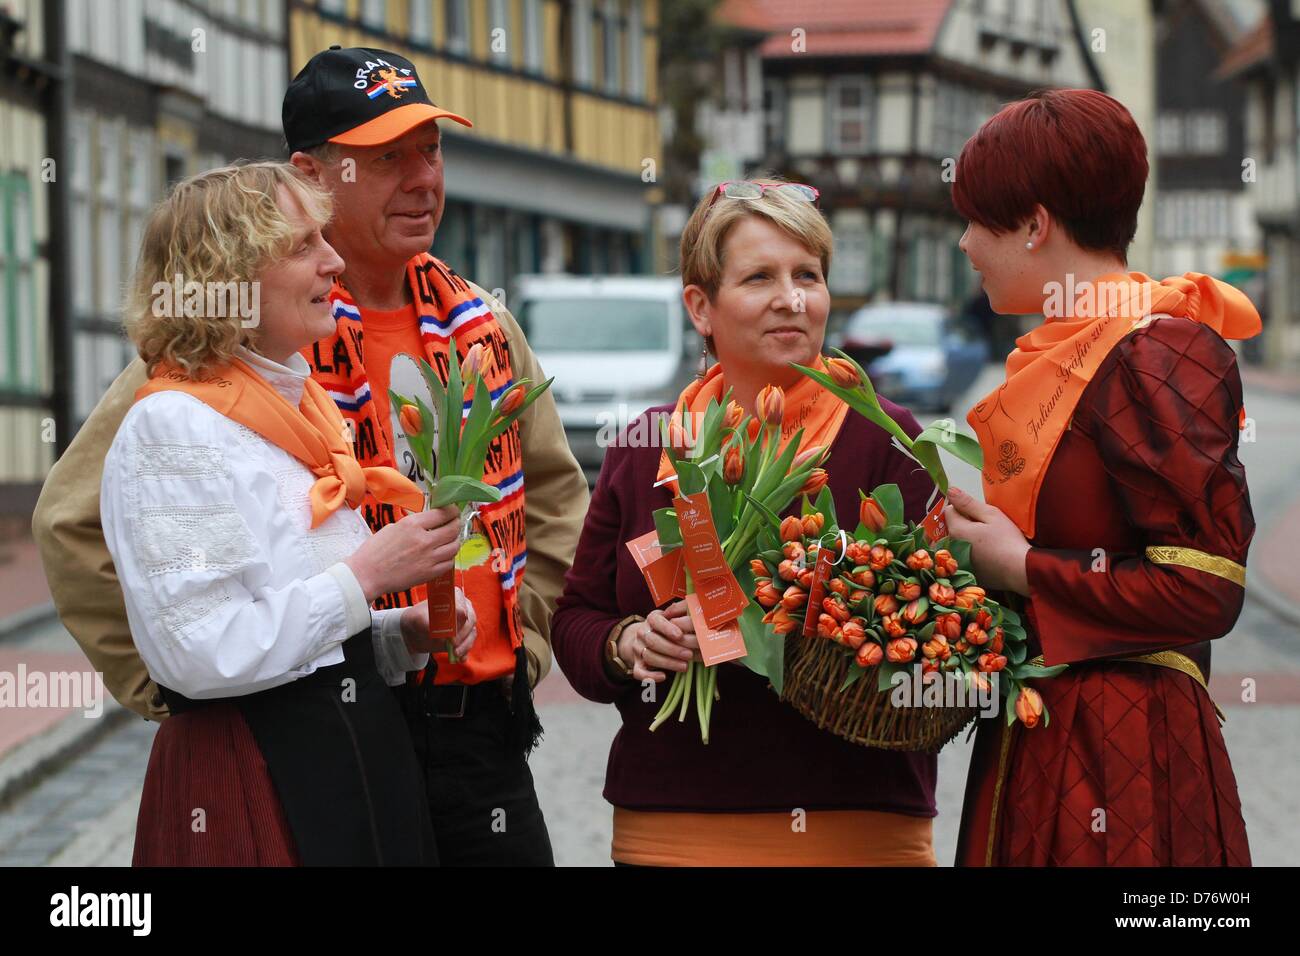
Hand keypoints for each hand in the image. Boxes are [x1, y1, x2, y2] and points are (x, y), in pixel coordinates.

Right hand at [345, 506, 460, 601]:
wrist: (366, 575)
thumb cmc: (374, 552)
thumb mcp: (393, 527)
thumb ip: (414, 524)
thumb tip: (429, 522)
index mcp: (412, 525)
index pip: (443, 513)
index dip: (452, 511)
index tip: (453, 510)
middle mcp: (424, 540)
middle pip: (453, 529)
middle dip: (455, 524)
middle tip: (454, 523)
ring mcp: (428, 558)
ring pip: (454, 546)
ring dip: (454, 541)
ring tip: (449, 540)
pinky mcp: (429, 573)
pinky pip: (449, 563)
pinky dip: (449, 558)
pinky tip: (443, 555)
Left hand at [400, 587, 476, 658]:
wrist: (415, 631)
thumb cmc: (417, 619)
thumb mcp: (418, 620)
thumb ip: (430, 623)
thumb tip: (445, 633)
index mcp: (453, 596)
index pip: (462, 607)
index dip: (457, 621)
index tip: (450, 634)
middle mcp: (464, 606)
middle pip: (470, 620)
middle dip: (462, 634)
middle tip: (452, 645)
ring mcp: (466, 621)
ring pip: (472, 633)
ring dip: (465, 645)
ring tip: (455, 654)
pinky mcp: (464, 635)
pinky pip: (469, 643)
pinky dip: (465, 652)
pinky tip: (459, 658)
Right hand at [617, 601, 700, 683]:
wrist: (643, 638)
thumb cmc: (665, 628)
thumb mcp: (671, 618)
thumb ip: (681, 617)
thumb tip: (698, 617)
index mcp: (652, 619)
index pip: (656, 621)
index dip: (667, 628)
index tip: (680, 635)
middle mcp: (642, 633)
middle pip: (653, 641)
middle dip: (672, 649)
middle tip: (689, 654)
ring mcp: (638, 649)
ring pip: (649, 656)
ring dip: (668, 663)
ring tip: (684, 666)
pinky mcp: (636, 664)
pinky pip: (639, 672)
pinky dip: (650, 676)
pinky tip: (663, 677)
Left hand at [943, 486, 1030, 595]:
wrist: (1019, 571)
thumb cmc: (1007, 540)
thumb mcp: (991, 515)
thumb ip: (968, 503)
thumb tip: (950, 490)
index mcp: (956, 530)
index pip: (949, 511)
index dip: (964, 509)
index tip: (980, 514)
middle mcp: (952, 546)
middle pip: (953, 527)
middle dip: (965, 523)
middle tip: (987, 528)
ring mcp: (958, 561)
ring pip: (959, 541)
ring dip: (969, 538)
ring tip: (989, 542)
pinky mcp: (966, 571)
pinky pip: (964, 556)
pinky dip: (973, 553)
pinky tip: (988, 554)